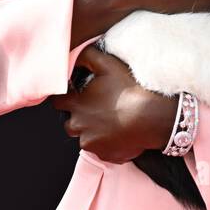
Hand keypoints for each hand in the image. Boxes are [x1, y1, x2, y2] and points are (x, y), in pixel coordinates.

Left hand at [50, 46, 178, 162]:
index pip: (58, 101)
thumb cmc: (129, 90)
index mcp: (76, 105)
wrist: (152, 117)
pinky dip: (108, 143)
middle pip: (71, 123)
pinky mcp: (105, 155)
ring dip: (94, 131)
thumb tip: (74, 54)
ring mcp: (92, 144)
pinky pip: (102, 150)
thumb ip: (86, 55)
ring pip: (86, 138)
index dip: (67, 96)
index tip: (77, 94)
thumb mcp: (108, 64)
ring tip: (112, 121)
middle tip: (99, 108)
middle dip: (80, 116)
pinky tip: (121, 133)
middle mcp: (79, 127)